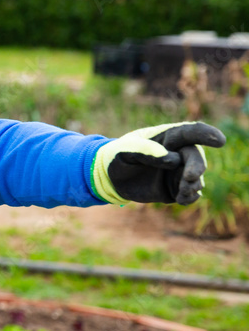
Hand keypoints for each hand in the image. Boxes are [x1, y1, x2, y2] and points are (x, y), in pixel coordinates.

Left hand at [92, 122, 225, 204]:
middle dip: (197, 167)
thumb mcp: (124, 150)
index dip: (206, 134)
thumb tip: (172, 159)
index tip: (219, 140)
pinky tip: (181, 199)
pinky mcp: (175, 188)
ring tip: (182, 191)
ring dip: (193, 184)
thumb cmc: (117, 156)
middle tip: (190, 177)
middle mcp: (178, 153)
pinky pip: (190, 194)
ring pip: (196, 177)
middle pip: (195, 157)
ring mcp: (178, 171)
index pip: (190, 132)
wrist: (110, 177)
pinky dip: (189, 197)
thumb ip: (145, 150)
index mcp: (167, 137)